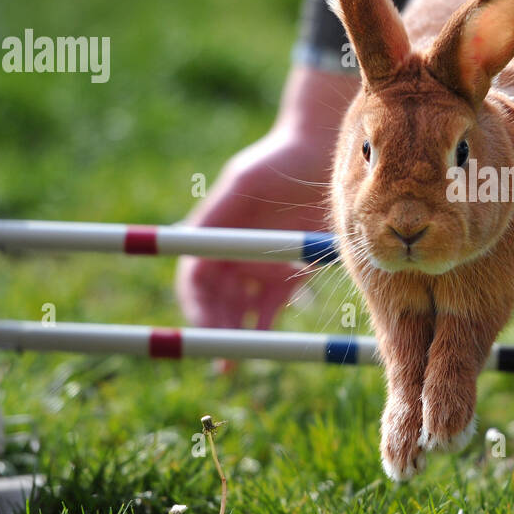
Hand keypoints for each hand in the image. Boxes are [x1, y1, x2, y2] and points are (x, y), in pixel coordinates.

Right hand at [175, 66, 358, 332]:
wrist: (321, 152)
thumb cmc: (279, 160)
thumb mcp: (247, 179)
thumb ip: (222, 208)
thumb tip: (193, 236)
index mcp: (214, 234)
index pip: (194, 279)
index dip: (194, 305)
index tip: (203, 325)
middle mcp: (232, 254)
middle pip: (214, 303)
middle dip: (214, 329)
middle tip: (223, 353)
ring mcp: (258, 267)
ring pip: (237, 312)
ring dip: (233, 336)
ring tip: (234, 361)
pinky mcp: (286, 276)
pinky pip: (269, 310)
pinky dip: (263, 328)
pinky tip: (266, 344)